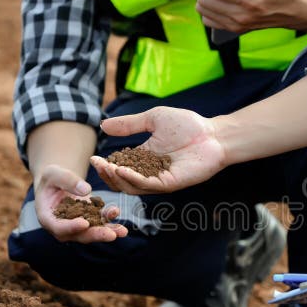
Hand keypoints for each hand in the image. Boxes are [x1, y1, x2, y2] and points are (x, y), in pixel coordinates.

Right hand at [34, 164, 127, 242]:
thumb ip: (67, 181)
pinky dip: (109, 219)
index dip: (71, 227)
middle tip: (111, 235)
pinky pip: (100, 221)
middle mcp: (62, 226)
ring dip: (108, 231)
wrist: (56, 183)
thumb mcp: (53, 174)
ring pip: (92, 231)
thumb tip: (86, 190)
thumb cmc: (50, 178)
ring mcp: (76, 225)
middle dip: (96, 234)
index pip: (59, 227)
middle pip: (79, 235)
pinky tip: (117, 213)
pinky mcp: (89, 220)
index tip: (85, 223)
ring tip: (123, 231)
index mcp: (48, 218)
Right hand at [90, 107, 225, 194]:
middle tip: (97, 164)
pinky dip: (134, 179)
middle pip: (123, 180)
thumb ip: (129, 125)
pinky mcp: (170, 184)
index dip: (106, 165)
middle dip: (108, 174)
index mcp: (144, 158)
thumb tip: (103, 124)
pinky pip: (148, 185)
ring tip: (107, 168)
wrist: (213, 134)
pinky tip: (123, 170)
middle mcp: (150, 172)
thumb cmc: (188, 125)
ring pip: (132, 186)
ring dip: (117, 178)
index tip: (93, 157)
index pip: (120, 166)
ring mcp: (159, 180)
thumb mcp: (152, 119)